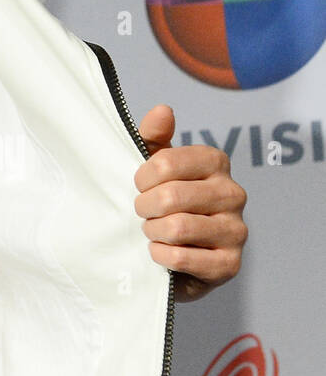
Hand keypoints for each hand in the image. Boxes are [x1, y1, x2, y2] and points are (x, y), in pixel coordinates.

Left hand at [134, 104, 246, 301]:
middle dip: (144, 208)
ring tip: (152, 231)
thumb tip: (163, 110)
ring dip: (152, 232)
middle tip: (143, 212)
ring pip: (177, 227)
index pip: (166, 163)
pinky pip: (183, 258)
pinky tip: (161, 252)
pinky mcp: (230, 264)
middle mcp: (233, 193)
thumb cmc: (164, 201)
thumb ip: (153, 137)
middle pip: (170, 196)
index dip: (142, 178)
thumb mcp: (154, 166)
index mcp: (216, 162)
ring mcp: (236, 230)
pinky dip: (161, 256)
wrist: (176, 254)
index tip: (139, 186)